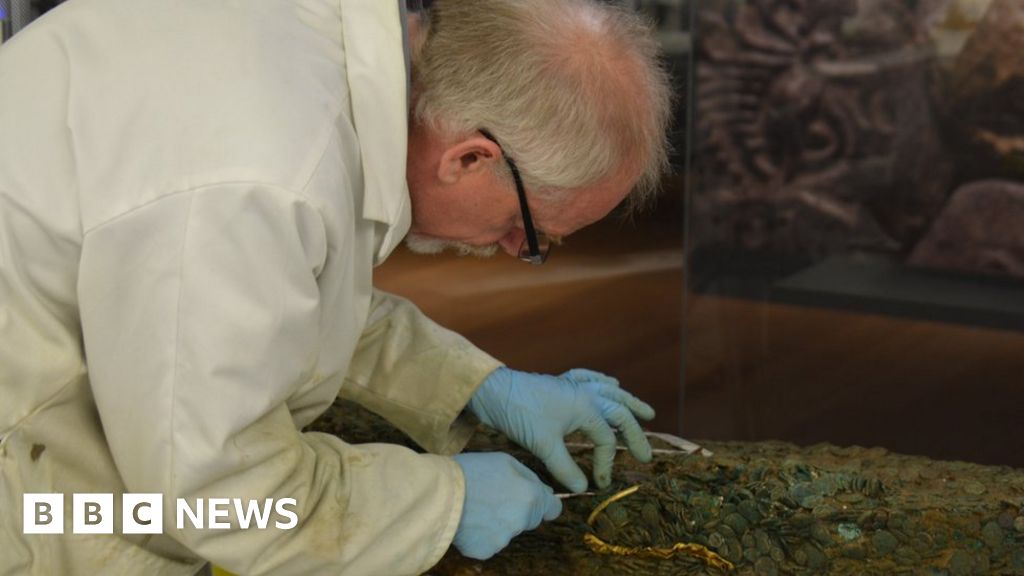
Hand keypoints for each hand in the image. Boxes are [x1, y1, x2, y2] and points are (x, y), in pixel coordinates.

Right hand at [452, 452, 561, 559]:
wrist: (439, 494)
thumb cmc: (471, 471)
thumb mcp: (505, 461)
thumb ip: (530, 479)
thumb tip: (546, 493)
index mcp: (531, 497)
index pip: (552, 509)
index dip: (542, 503)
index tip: (529, 499)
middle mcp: (522, 521)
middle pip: (528, 519)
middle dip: (516, 510)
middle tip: (491, 496)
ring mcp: (504, 539)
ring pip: (507, 531)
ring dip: (496, 522)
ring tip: (474, 505)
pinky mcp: (485, 551)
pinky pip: (488, 543)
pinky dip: (480, 535)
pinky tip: (467, 520)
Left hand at [467, 368, 654, 492]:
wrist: (493, 390)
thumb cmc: (520, 414)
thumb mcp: (544, 446)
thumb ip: (566, 468)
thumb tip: (582, 489)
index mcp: (586, 407)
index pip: (606, 440)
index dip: (606, 463)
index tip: (599, 483)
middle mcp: (585, 393)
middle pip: (619, 412)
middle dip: (635, 434)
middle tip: (645, 455)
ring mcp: (572, 386)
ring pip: (609, 391)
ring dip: (628, 401)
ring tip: (647, 412)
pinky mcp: (559, 383)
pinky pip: (588, 378)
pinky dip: (601, 380)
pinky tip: (610, 381)